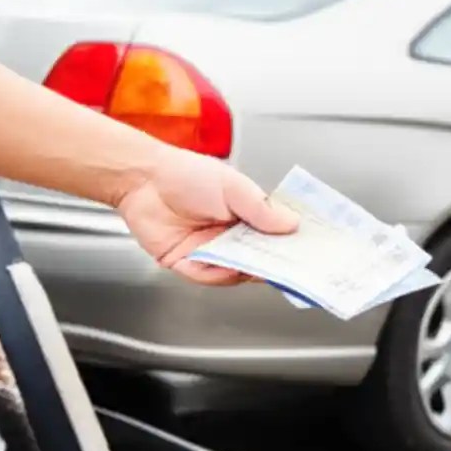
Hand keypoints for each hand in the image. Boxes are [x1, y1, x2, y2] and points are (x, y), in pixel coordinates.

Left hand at [114, 148, 298, 284]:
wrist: (143, 179)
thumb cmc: (185, 174)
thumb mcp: (233, 186)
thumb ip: (262, 208)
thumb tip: (292, 224)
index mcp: (246, 217)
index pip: (275, 237)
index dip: (290, 246)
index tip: (307, 252)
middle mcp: (230, 237)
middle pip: (259, 259)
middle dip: (273, 264)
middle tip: (288, 266)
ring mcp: (211, 251)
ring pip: (236, 272)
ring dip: (245, 270)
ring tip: (255, 265)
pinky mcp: (189, 263)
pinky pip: (208, 276)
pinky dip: (216, 273)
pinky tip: (222, 263)